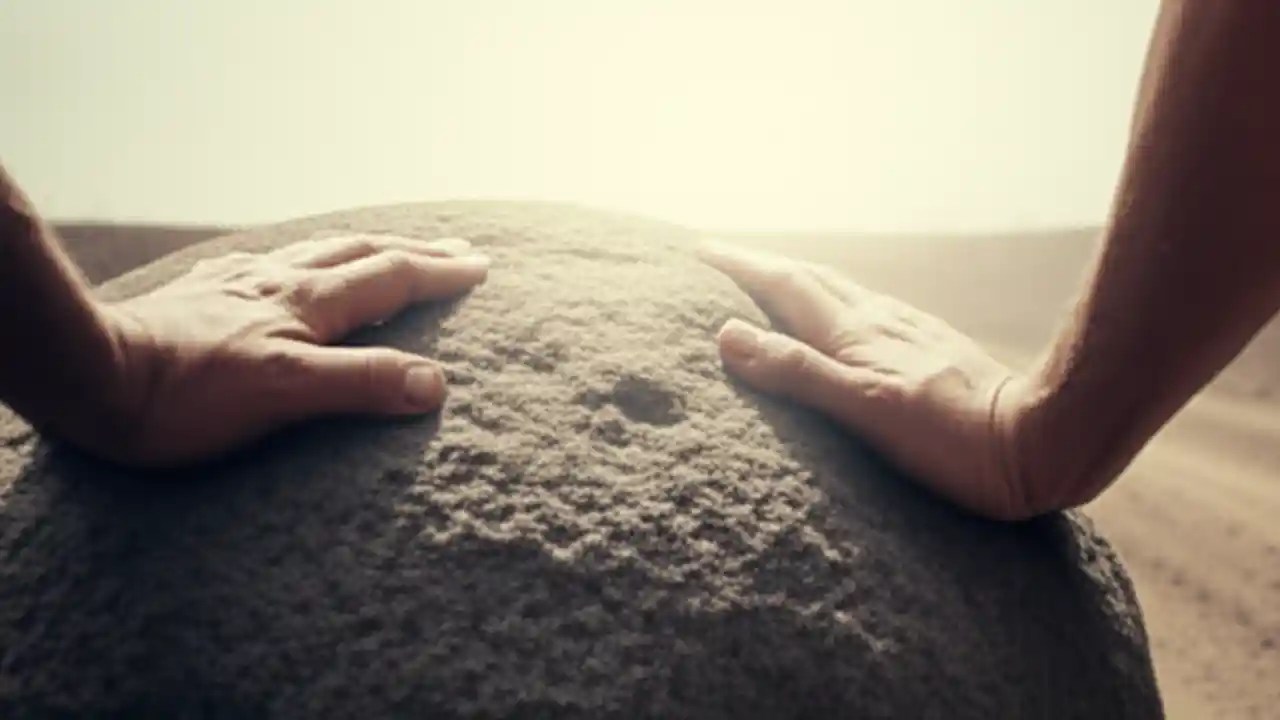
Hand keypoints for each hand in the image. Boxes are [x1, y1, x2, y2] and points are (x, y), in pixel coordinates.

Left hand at [86, 234, 488, 467]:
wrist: (90, 376)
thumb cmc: (186, 396)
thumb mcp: (284, 394)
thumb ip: (361, 383)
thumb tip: (437, 382)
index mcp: (306, 303)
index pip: (390, 278)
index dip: (439, 272)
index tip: (481, 265)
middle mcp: (278, 281)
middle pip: (362, 252)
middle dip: (416, 250)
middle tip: (457, 248)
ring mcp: (239, 282)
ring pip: (318, 250)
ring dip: (366, 246)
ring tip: (389, 247)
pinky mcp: (203, 292)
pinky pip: (271, 261)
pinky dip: (306, 257)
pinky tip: (292, 265)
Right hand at [700, 241, 1037, 520]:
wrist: (1043, 439)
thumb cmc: (952, 439)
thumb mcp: (865, 409)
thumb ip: (797, 372)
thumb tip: (727, 333)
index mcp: (855, 333)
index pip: (784, 285)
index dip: (739, 265)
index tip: (698, 250)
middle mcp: (880, 321)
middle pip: (810, 278)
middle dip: (761, 265)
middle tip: (720, 258)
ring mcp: (910, 332)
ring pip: (840, 293)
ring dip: (797, 282)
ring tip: (770, 283)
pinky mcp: (933, 349)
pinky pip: (866, 313)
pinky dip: (833, 306)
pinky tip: (842, 323)